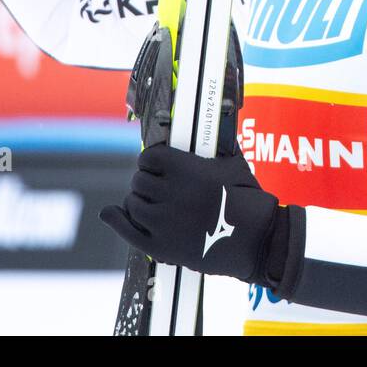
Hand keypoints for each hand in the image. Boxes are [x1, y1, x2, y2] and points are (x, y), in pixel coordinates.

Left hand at [100, 144, 283, 284]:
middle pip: (139, 181)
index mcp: (185, 168)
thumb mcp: (233, 164)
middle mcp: (170, 192)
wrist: (256, 238)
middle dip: (145, 183)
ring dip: (138, 202)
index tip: (155, 165)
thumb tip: (215, 121)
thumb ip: (214, 148)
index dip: (150, 161)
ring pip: (133, 204)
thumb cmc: (248, 199)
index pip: (149, 157)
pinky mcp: (162, 245)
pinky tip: (110, 213)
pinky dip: (116, 220)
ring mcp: (163, 221)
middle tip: (155, 188)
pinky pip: (129, 230)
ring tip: (148, 204)